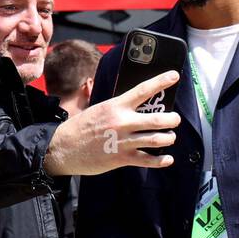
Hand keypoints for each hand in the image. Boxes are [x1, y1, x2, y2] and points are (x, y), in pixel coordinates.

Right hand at [44, 71, 180, 175]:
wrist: (64, 148)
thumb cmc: (82, 127)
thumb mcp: (100, 109)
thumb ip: (119, 107)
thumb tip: (137, 105)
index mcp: (116, 106)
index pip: (143, 90)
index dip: (161, 81)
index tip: (174, 76)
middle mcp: (122, 122)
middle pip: (157, 119)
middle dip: (172, 119)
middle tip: (175, 119)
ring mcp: (123, 141)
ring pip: (156, 139)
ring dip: (168, 138)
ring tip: (170, 137)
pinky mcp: (121, 159)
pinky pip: (147, 160)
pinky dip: (160, 161)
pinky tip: (167, 159)